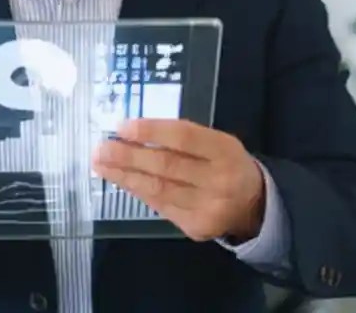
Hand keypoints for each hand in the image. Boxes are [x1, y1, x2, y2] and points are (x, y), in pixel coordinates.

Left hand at [92, 119, 264, 242]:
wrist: (254, 205)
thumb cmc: (226, 164)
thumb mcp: (217, 143)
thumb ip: (183, 138)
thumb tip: (132, 133)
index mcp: (225, 151)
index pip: (183, 137)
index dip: (151, 131)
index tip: (121, 126)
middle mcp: (219, 180)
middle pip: (166, 166)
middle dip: (128, 156)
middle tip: (101, 148)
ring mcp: (208, 208)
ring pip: (159, 190)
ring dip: (125, 176)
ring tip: (101, 165)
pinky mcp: (196, 228)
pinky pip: (160, 207)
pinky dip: (138, 192)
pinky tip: (122, 181)